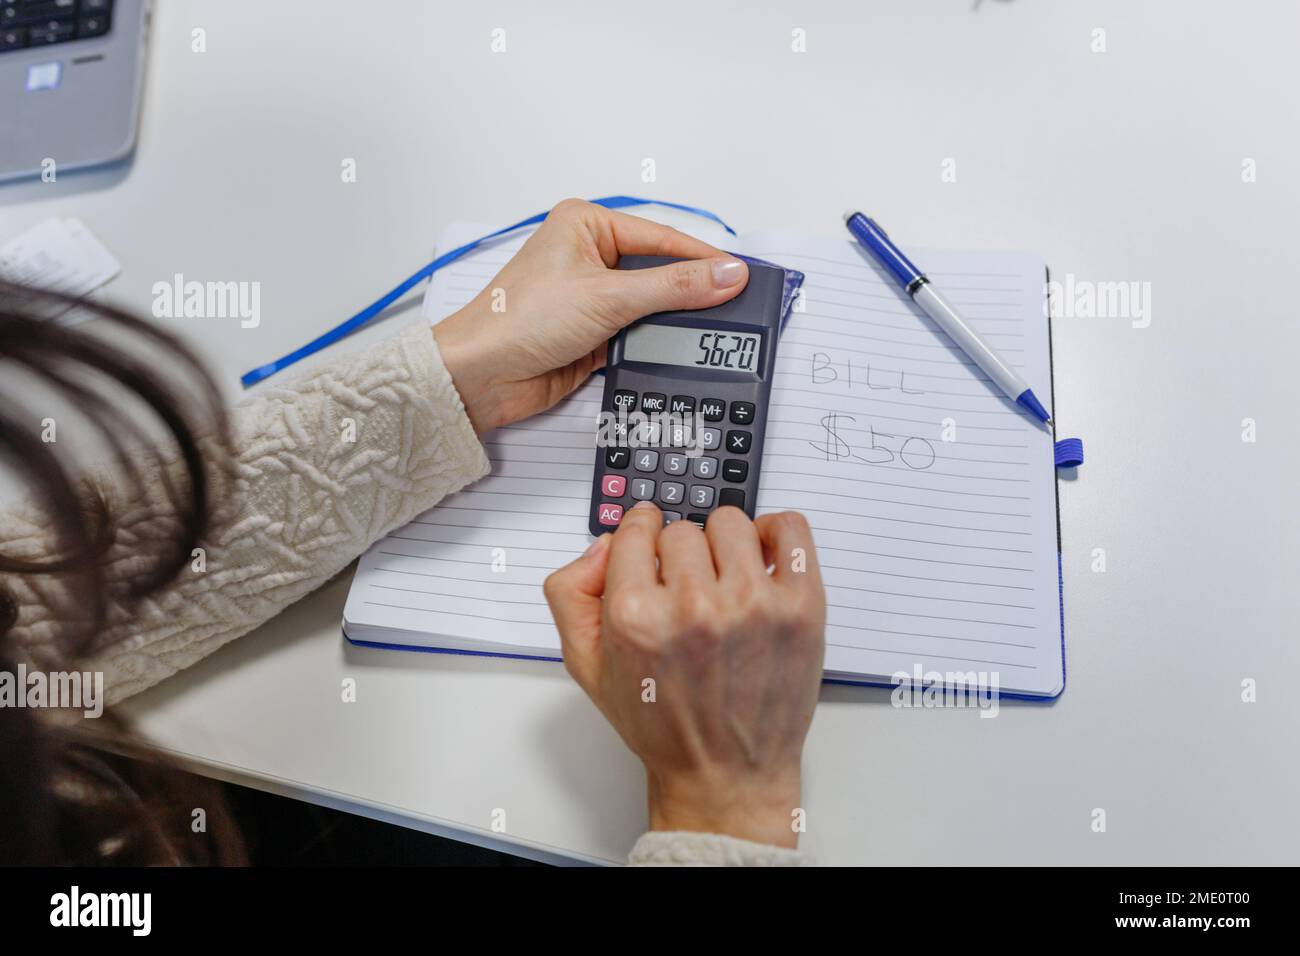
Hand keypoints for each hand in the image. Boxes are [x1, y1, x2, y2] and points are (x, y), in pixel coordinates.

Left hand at [432, 199, 749, 433]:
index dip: (704, 258)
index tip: (741, 275)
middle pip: (660, 269)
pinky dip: (657, 342)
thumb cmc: (517, 320)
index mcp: (586, 225)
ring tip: (714, 329)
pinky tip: (680, 349)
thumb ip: (674, 287)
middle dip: (693, 290)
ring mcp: (592, 296)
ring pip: (652, 304)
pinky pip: (639, 332)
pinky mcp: (593, 332)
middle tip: (736, 304)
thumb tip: (726, 274)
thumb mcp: (608, 296)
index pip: (661, 237)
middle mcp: (589, 255)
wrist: (481, 376)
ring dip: (674, 319)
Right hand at [544, 502, 825, 848]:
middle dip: (678, 556)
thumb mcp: (588, 667)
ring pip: (729, 522)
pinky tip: (761, 560)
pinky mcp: (801, 607)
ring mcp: (753, 604)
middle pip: (680, 530)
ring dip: (722, 544)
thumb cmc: (664, 723)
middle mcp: (693, 606)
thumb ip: (572, 593)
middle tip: (685, 590)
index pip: (635, 531)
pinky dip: (774, 531)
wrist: (726, 773)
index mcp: (635, 617)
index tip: (649, 545)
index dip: (640, 540)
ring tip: (722, 580)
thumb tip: (606, 545)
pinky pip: (788, 527)